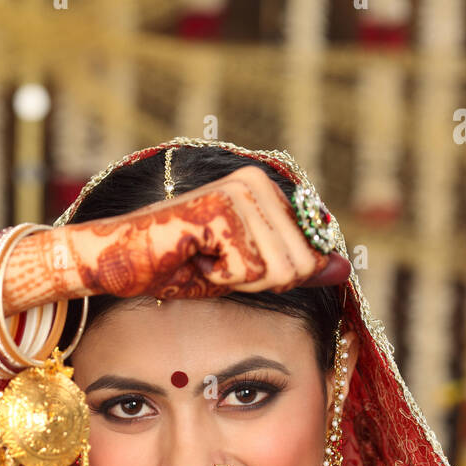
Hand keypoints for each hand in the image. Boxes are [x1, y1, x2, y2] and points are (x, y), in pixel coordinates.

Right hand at [11, 166, 351, 311]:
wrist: (120, 259)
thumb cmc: (176, 267)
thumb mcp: (247, 272)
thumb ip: (295, 266)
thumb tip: (345, 269)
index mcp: (268, 190)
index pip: (311, 256)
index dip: (275, 278)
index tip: (232, 265)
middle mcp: (259, 182)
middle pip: (299, 267)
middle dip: (259, 283)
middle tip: (215, 264)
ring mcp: (241, 190)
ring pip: (276, 271)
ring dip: (237, 281)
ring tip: (203, 259)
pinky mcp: (222, 208)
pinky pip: (248, 272)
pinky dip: (219, 279)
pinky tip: (192, 257)